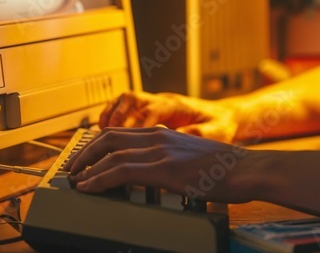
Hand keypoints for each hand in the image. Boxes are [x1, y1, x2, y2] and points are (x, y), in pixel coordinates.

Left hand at [65, 127, 255, 202]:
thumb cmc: (225, 169)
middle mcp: (158, 137)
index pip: (119, 133)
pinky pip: (122, 170)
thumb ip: (170, 161)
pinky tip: (90, 186)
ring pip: (110, 153)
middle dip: (83, 154)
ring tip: (75, 181)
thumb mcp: (191, 158)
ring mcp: (161, 151)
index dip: (95, 145)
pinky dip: (100, 178)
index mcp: (164, 133)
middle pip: (108, 138)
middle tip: (71, 170)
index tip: (83, 160)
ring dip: (86, 168)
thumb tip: (154, 175)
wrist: (248, 169)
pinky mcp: (165, 168)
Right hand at [100, 91, 238, 141]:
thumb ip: (199, 134)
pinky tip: (102, 137)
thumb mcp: (217, 132)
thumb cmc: (221, 125)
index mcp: (177, 104)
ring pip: (123, 102)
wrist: (226, 115)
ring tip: (93, 142)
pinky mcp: (150, 109)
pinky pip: (123, 107)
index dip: (136, 127)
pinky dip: (110, 118)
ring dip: (108, 119)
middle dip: (111, 126)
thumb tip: (180, 135)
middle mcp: (162, 99)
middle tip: (95, 150)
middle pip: (130, 103)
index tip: (126, 148)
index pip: (152, 110)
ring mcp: (154, 101)